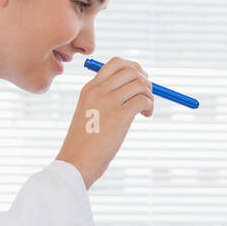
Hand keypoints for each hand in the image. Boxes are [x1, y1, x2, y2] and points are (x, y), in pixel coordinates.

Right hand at [56, 57, 154, 188]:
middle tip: (146, 95)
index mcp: (90, 88)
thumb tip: (132, 90)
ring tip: (146, 109)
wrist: (76, 162)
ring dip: (149, 95)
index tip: (140, 80)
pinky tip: (145, 115)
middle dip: (145, 81)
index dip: (133, 68)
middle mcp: (99, 91)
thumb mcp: (88, 113)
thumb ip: (104, 99)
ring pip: (140, 84)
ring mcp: (109, 102)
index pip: (116, 63)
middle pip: (131, 70)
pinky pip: (144, 100)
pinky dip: (150, 106)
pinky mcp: (120, 116)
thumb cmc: (84, 143)